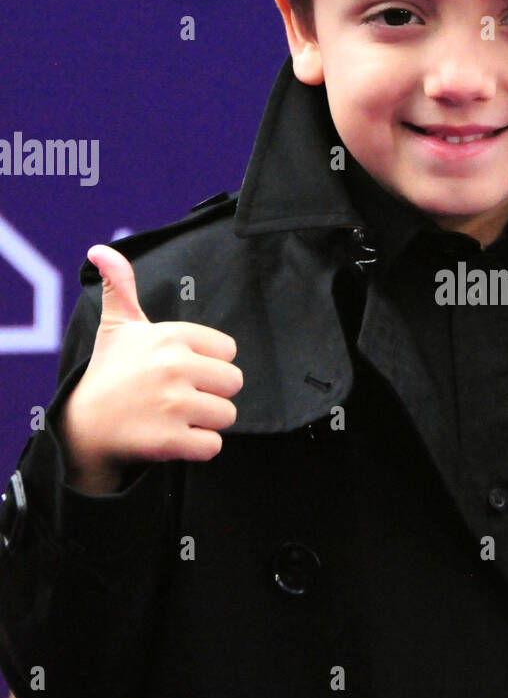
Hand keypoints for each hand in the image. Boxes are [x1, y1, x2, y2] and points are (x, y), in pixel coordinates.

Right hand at [58, 245, 243, 493]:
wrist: (84, 426)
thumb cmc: (109, 373)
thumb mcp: (117, 327)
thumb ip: (121, 286)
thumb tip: (101, 250)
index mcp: (170, 337)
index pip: (228, 350)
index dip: (208, 364)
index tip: (180, 370)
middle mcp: (173, 366)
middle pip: (234, 382)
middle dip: (213, 393)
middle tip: (181, 397)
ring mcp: (172, 404)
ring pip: (227, 415)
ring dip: (206, 421)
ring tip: (175, 416)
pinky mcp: (171, 440)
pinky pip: (214, 446)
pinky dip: (199, 447)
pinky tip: (174, 437)